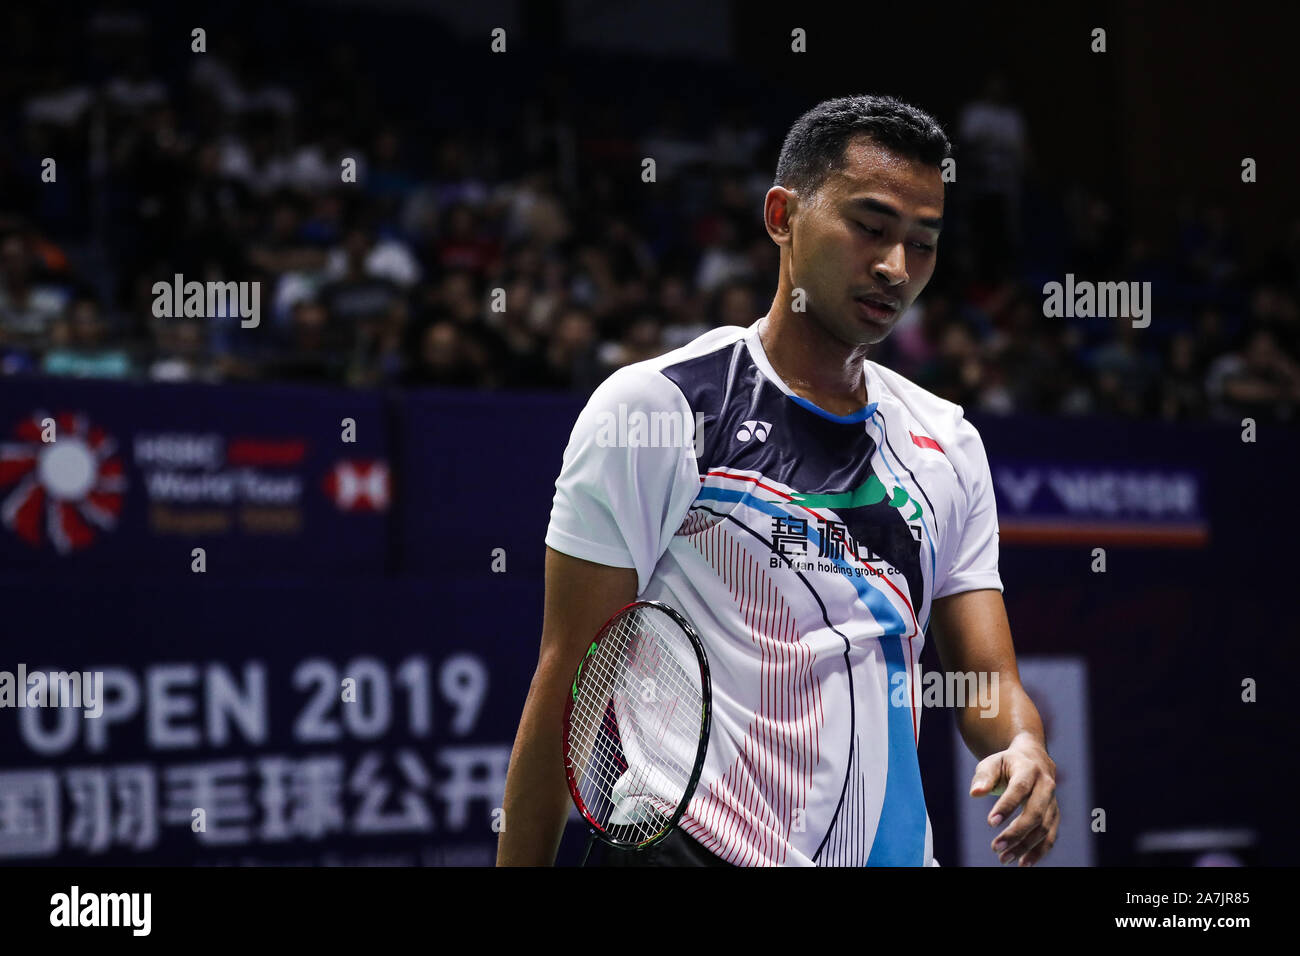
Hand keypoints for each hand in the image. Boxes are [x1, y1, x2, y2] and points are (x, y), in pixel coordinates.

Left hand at [969, 733, 1057, 865]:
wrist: (1033, 760)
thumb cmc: (1006, 764)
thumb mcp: (992, 763)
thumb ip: (983, 777)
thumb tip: (975, 793)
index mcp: (1029, 769)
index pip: (1019, 789)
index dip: (1006, 806)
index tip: (991, 823)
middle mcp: (1046, 785)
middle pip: (1035, 812)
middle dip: (1016, 833)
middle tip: (996, 847)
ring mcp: (1053, 802)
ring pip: (1044, 828)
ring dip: (1025, 846)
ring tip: (1004, 858)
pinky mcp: (1054, 815)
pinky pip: (1051, 836)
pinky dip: (1039, 851)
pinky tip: (1024, 862)